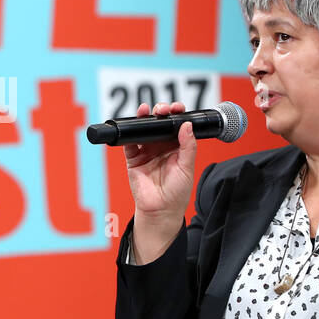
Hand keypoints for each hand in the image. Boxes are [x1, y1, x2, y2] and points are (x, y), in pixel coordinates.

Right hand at [125, 102, 197, 261]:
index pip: (176, 125)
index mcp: (177, 146)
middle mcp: (161, 146)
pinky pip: (130, 142)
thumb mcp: (187, 167)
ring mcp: (146, 151)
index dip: (177, 114)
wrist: (161, 209)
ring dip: (144, 117)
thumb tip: (187, 125)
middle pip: (159, 123)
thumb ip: (188, 146)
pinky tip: (134, 124)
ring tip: (146, 110)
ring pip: (144, 129)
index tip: (177, 108)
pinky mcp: (133, 158)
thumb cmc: (177, 192)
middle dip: (160, 112)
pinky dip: (130, 133)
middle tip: (163, 109)